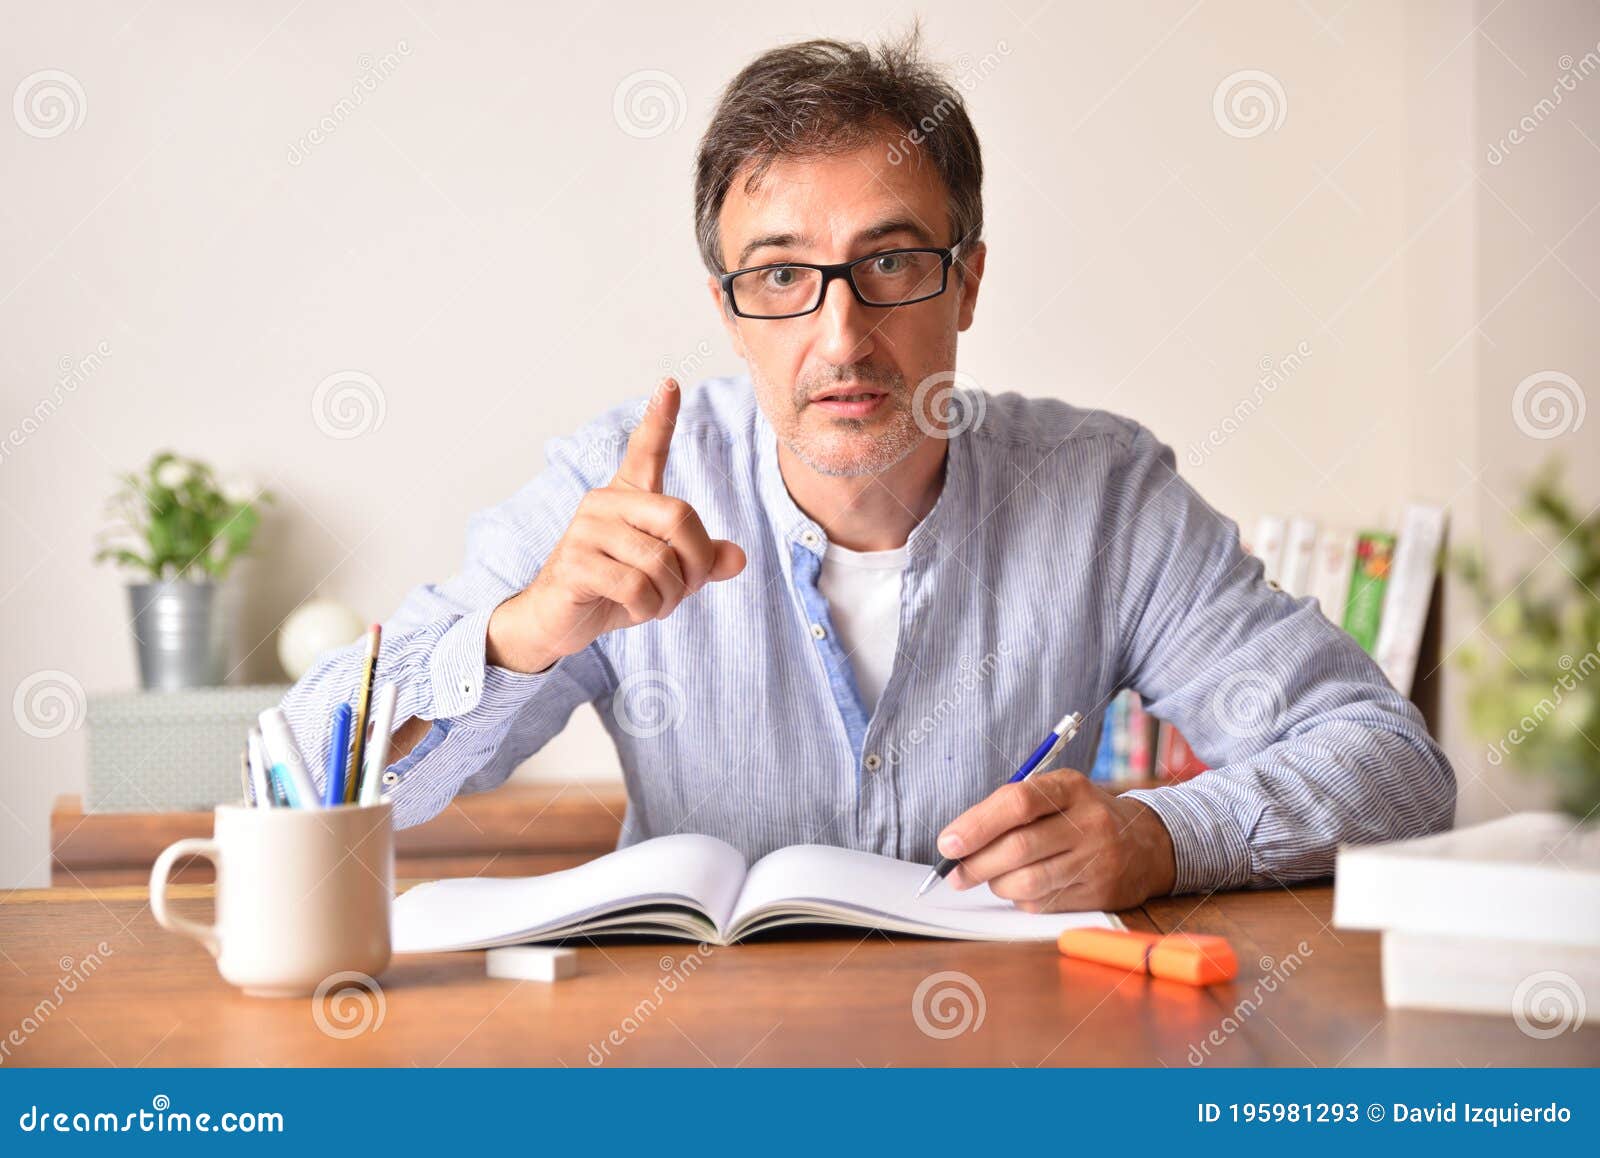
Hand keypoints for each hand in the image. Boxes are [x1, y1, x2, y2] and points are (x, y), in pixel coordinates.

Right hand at [486, 378, 745, 673]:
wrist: (557, 620)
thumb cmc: (613, 589)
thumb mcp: (666, 576)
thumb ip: (701, 562)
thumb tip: (737, 558)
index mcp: (627, 496)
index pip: (645, 450)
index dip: (659, 418)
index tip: (670, 383)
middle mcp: (603, 502)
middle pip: (680, 516)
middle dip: (697, 562)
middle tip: (689, 589)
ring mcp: (585, 531)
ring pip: (660, 562)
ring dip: (671, 596)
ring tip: (656, 604)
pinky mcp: (574, 564)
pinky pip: (636, 587)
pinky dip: (648, 609)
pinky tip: (634, 610)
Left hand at [936, 769, 1176, 911]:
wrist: (1145, 844)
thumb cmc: (1080, 815)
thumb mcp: (1054, 793)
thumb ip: (1010, 808)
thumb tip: (957, 841)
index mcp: (1071, 787)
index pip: (1018, 802)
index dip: (977, 824)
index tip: (948, 843)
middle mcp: (1089, 823)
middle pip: (1019, 847)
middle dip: (976, 864)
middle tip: (954, 873)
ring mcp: (1097, 861)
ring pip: (1028, 882)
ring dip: (996, 884)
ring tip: (989, 877)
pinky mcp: (1099, 895)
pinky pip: (1043, 904)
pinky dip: (1020, 899)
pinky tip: (1021, 888)